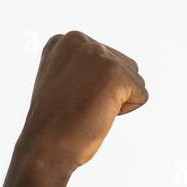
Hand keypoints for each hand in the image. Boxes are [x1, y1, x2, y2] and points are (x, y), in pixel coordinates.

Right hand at [0, 30, 148, 186]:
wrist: (44, 147)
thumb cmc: (53, 124)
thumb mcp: (62, 82)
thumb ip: (83, 69)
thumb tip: (104, 72)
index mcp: (64, 41)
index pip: (105, 59)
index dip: (95, 87)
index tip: (70, 98)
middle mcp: (79, 40)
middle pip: (123, 66)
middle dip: (110, 92)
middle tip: (80, 106)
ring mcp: (97, 54)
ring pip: (134, 79)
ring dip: (119, 101)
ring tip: (89, 109)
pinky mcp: (115, 73)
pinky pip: (142, 95)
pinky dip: (127, 111)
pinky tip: (100, 114)